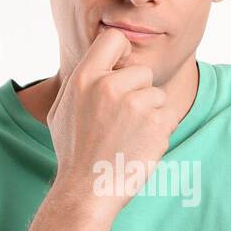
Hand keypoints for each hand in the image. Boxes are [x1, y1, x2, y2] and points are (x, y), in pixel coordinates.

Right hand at [46, 26, 177, 219]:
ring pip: (157, 95)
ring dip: (150, 113)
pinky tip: (140, 145)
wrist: (87, 191)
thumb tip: (97, 62)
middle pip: (142, 72)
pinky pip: (168, 115)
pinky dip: (160, 130)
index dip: (123, 52)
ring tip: (129, 136)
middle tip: (123, 120)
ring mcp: (135, 104)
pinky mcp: (156, 123)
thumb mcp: (61, 110)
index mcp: (84, 78)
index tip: (123, 68)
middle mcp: (109, 86)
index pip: (114, 39)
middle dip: (139, 92)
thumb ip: (80, 82)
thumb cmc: (73, 153)